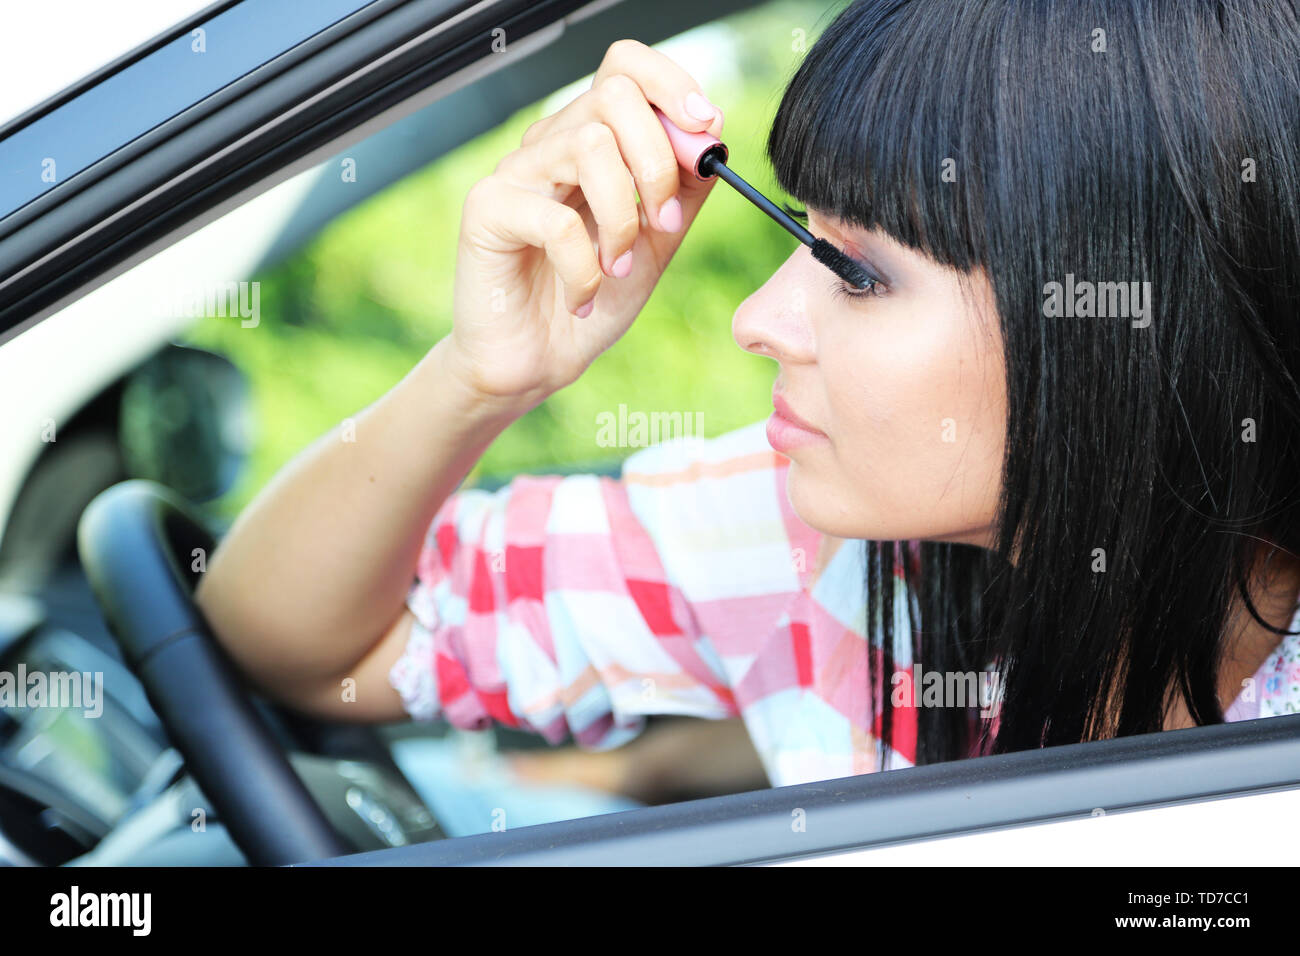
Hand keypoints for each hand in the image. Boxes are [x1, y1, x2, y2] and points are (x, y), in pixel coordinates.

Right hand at [445, 38, 724, 404]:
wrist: (539, 361)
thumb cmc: (593, 300)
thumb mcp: (656, 241)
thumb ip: (683, 188)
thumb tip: (711, 132)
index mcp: (591, 141)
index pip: (625, 67)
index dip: (671, 85)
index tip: (705, 131)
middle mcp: (550, 144)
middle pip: (614, 97)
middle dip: (658, 161)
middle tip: (664, 224)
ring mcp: (515, 172)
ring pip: (589, 148)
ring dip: (623, 218)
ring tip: (618, 267)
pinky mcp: (486, 210)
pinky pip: (555, 220)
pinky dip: (584, 268)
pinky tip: (581, 296)